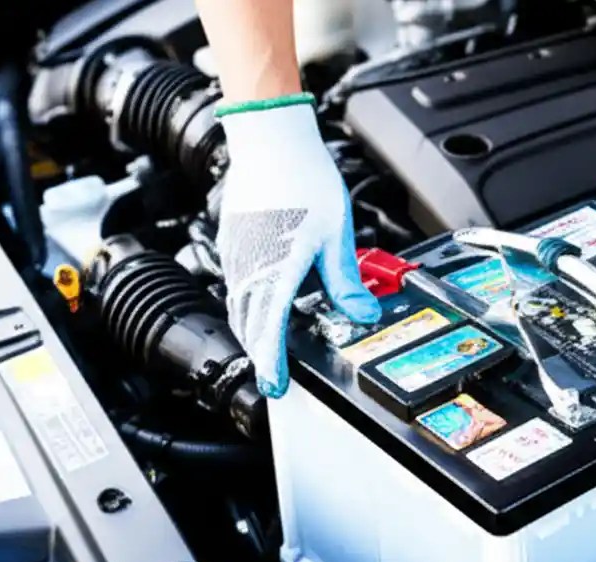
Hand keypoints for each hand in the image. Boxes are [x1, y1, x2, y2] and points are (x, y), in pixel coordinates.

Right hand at [216, 96, 381, 397]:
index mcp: (275, 273)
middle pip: (249, 325)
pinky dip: (249, 302)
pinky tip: (267, 300)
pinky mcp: (232, 242)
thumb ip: (346, 282)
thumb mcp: (337, 237)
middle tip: (276, 373)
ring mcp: (235, 255)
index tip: (277, 387)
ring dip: (254, 328)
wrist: (272, 140)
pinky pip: (237, 285)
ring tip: (271, 344)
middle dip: (261, 352)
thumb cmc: (304, 179)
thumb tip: (363, 315)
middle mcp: (249, 268)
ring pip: (240, 306)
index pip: (268, 333)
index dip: (272, 365)